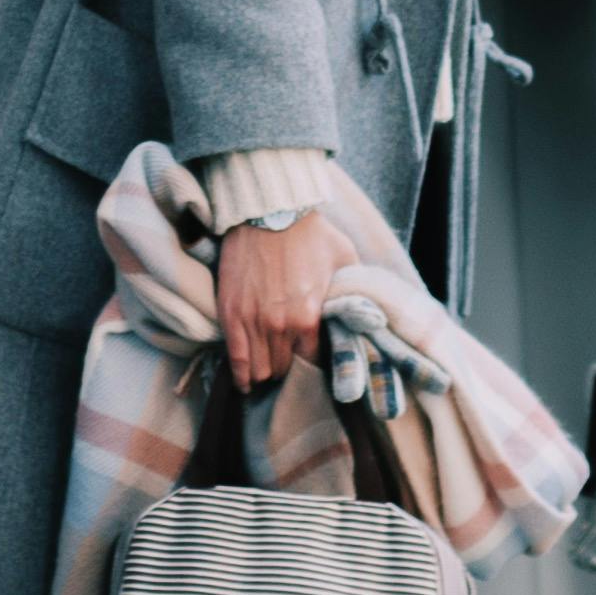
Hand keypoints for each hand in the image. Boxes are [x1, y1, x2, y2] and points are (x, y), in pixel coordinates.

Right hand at [215, 206, 343, 389]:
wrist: (268, 211)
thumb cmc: (309, 232)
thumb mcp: (344, 258)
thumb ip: (352, 289)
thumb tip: (365, 306)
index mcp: (309, 317)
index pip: (312, 361)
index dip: (313, 363)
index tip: (311, 359)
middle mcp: (280, 326)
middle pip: (284, 369)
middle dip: (288, 369)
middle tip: (289, 363)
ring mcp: (252, 322)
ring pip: (259, 369)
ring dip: (265, 372)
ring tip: (268, 371)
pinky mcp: (230, 314)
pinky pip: (235, 358)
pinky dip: (241, 375)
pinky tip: (246, 383)